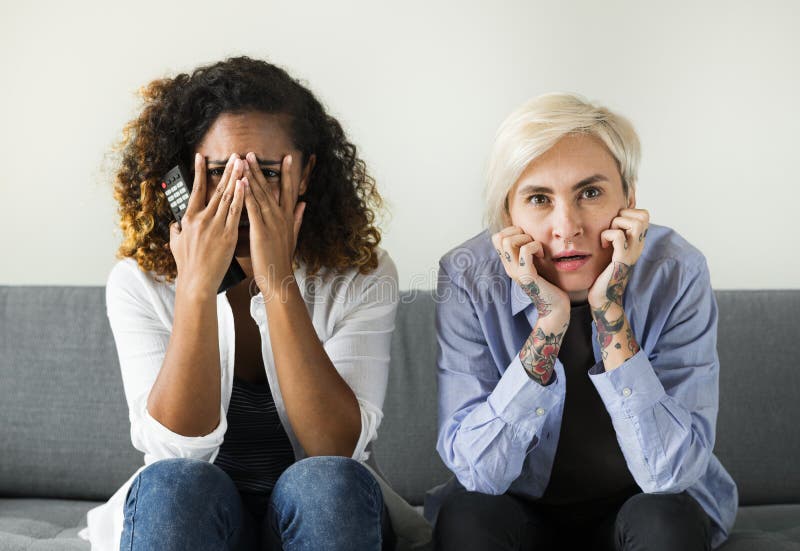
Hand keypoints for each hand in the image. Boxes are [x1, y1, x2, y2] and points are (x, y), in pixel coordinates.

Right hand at [169, 153, 244, 295]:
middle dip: (225, 171)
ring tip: (242, 164)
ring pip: (227, 197)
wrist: (196, 282)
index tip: (201, 157)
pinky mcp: (228, 236)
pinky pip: (236, 213)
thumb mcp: (175, 244)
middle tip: (234, 156)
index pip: (195, 190)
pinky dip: (241, 198)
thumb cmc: (187, 265)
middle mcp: (201, 219)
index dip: (199, 172)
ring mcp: (215, 226)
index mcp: (188, 219)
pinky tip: (245, 185)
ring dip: (235, 179)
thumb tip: (174, 223)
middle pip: (216, 190)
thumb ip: (175, 231)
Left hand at [242, 152, 305, 296]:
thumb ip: (297, 219)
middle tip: (252, 153)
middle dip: (261, 170)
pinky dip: (247, 195)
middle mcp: (281, 218)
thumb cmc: (281, 260)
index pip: (289, 191)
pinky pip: (253, 209)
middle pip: (272, 189)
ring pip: (261, 195)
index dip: (288, 174)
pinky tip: (241, 183)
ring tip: (244, 161)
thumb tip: (304, 204)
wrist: (279, 278)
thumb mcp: (293, 237)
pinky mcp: (261, 231)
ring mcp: (272, 223)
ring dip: (252, 177)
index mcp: (288, 219)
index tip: (286, 158)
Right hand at [492, 226, 569, 320]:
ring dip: (526, 239)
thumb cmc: (549, 285)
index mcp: (509, 264)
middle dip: (518, 232)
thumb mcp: (534, 266)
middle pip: (499, 237)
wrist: (555, 308)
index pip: (496, 238)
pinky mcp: (527, 276)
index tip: (527, 240)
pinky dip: (535, 246)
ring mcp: (516, 272)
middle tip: (532, 242)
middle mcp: (509, 267)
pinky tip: (543, 256)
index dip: (511, 231)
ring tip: (537, 249)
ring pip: (508, 241)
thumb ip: (528, 254)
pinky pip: (525, 251)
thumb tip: (530, 236)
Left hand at [587, 208, 649, 309]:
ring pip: (635, 222)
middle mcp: (638, 246)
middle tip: (612, 228)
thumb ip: (616, 236)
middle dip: (624, 215)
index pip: (644, 215)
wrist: (604, 297)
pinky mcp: (621, 260)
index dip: (628, 212)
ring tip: (608, 237)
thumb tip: (609, 219)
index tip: (615, 225)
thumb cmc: (603, 273)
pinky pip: (618, 236)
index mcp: (637, 242)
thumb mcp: (613, 250)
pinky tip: (603, 245)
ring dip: (616, 224)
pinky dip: (607, 235)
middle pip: (644, 215)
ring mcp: (632, 252)